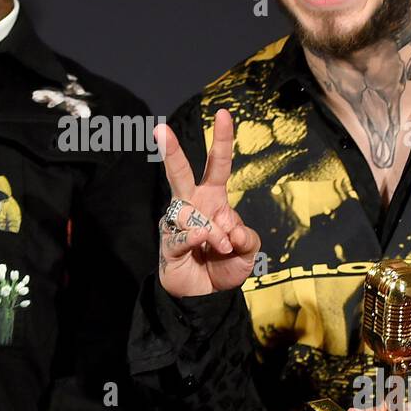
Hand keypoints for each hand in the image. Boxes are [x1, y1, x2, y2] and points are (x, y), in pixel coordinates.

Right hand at [155, 108, 261, 297]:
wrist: (206, 296)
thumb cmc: (224, 265)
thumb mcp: (248, 251)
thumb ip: (248, 238)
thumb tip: (233, 230)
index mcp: (213, 199)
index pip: (218, 165)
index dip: (221, 141)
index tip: (224, 114)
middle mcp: (192, 206)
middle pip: (180, 173)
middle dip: (173, 152)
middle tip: (162, 130)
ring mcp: (177, 225)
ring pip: (190, 214)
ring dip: (213, 231)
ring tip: (224, 247)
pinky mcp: (169, 245)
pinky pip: (179, 236)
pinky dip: (193, 237)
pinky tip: (201, 239)